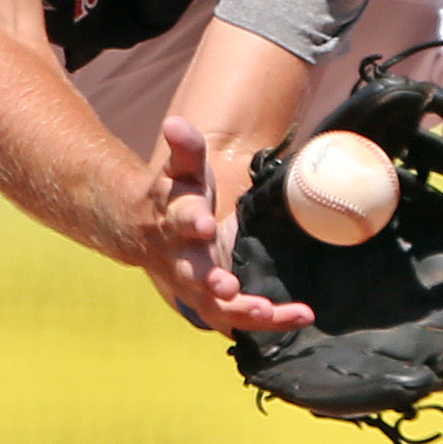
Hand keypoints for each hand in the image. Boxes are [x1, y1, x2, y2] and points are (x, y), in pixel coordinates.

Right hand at [141, 115, 314, 333]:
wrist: (143, 231)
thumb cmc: (175, 195)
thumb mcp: (180, 169)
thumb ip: (185, 148)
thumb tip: (175, 123)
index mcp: (174, 219)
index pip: (182, 219)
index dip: (192, 221)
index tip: (205, 224)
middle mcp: (181, 257)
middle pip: (193, 272)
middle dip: (210, 280)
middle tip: (228, 288)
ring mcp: (194, 284)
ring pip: (213, 305)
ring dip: (240, 310)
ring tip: (268, 311)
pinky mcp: (211, 301)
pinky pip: (236, 316)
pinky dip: (266, 320)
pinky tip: (299, 317)